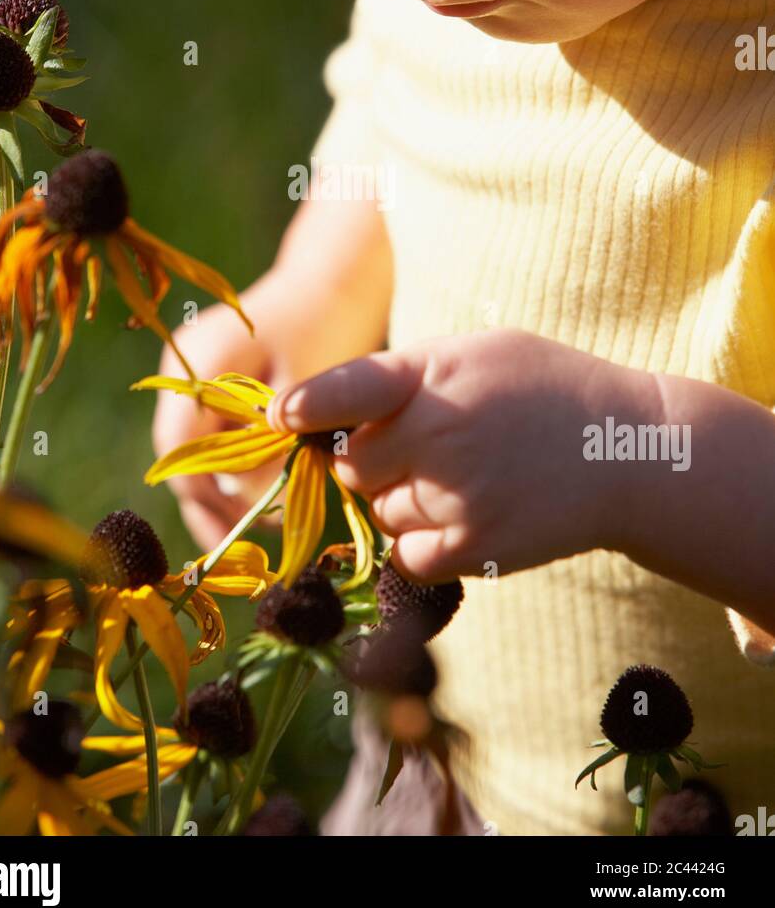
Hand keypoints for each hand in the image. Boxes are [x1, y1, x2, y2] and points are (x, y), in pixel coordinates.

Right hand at [152, 197, 393, 549]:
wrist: (334, 279)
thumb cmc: (326, 327)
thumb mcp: (305, 392)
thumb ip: (272, 446)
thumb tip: (242, 507)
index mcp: (198, 363)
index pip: (179, 447)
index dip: (205, 495)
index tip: (242, 531)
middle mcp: (181, 368)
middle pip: (181, 454)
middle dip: (210, 505)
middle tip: (244, 549)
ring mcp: (191, 373)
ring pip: (194, 450)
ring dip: (221, 491)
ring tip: (254, 533)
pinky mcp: (210, 381)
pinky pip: (210, 435)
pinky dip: (232, 466)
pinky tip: (259, 495)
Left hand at [266, 328, 658, 582]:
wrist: (627, 452)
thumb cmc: (541, 389)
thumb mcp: (474, 352)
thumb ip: (401, 377)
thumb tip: (319, 412)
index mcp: (434, 377)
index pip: (349, 390)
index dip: (307, 404)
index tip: (279, 415)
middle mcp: (438, 436)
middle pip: (352, 465)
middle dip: (375, 458)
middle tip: (430, 444)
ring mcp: (454, 497)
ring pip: (381, 511)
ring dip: (404, 500)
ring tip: (467, 475)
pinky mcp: (473, 549)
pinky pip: (407, 555)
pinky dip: (424, 540)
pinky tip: (469, 510)